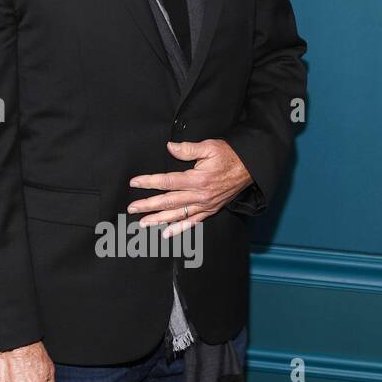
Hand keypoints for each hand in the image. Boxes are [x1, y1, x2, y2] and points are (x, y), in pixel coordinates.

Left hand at [127, 139, 253, 234]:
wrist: (249, 169)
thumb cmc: (229, 156)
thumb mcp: (209, 147)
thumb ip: (188, 149)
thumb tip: (170, 147)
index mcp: (198, 179)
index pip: (168, 181)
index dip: (150, 182)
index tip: (135, 183)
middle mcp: (200, 195)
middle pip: (169, 201)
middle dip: (149, 205)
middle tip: (132, 208)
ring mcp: (205, 205)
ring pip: (178, 214)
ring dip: (159, 219)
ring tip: (143, 223)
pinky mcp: (210, 210)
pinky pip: (192, 222)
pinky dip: (179, 229)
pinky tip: (166, 233)